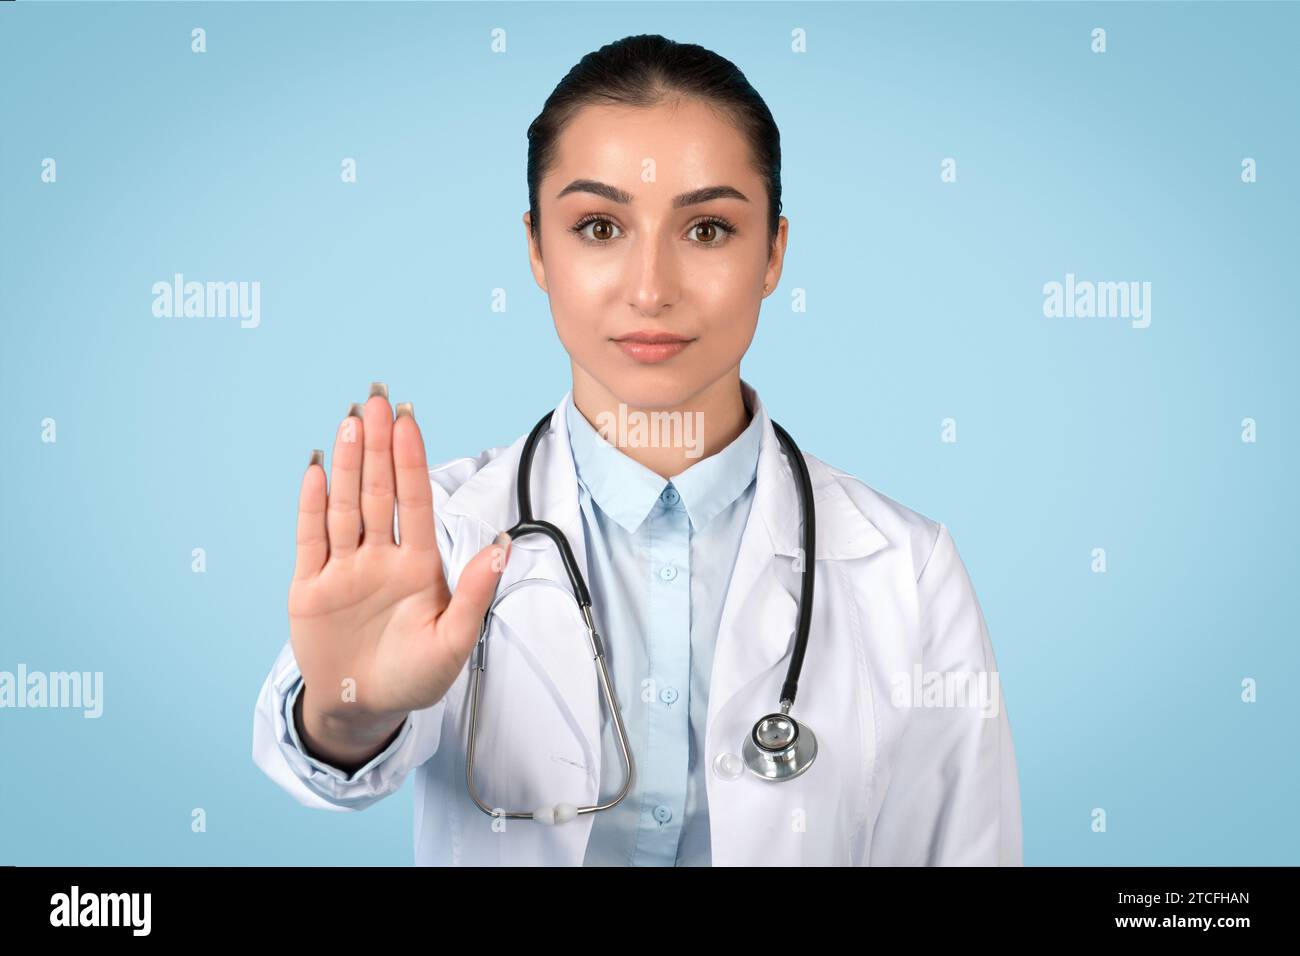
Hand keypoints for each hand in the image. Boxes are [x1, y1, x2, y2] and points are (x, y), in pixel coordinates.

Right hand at [287, 383, 509, 762]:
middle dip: (377, 446)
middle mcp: (380, 558)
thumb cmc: (415, 677)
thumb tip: (505, 545)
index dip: (411, 462)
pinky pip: (311, 539)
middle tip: (376, 399)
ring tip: (349, 421)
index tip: (410, 422)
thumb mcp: (454, 642)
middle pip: (378, 492)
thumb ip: (475, 592)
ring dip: (346, 465)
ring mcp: (344, 569)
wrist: (364, 708)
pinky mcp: (310, 587)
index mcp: (417, 566)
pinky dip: (312, 506)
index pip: (414, 503)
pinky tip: (315, 471)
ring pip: (345, 507)